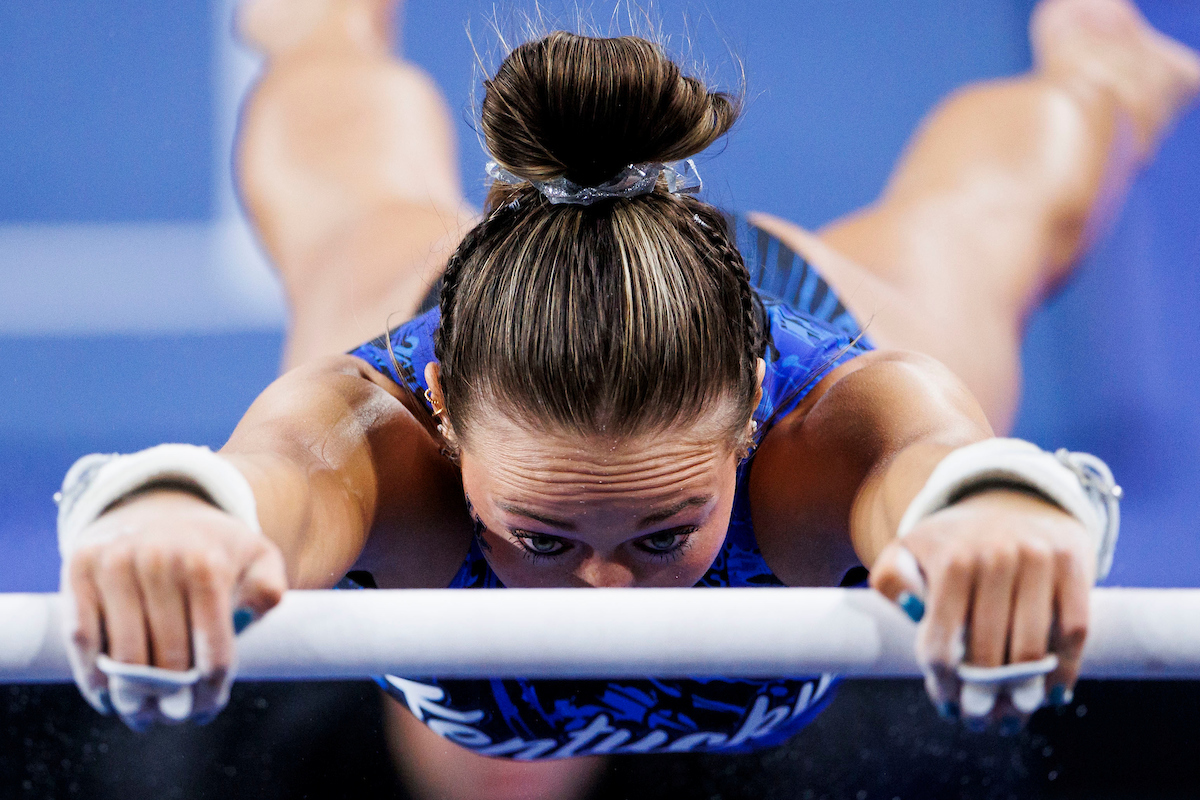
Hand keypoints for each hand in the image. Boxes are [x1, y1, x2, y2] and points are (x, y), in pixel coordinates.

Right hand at [61, 489, 286, 729]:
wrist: (160, 505)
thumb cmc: (214, 546)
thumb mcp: (257, 556)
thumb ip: (268, 586)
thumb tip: (256, 611)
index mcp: (207, 564)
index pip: (213, 651)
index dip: (210, 690)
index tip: (207, 708)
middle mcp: (158, 559)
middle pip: (166, 660)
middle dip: (172, 698)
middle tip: (173, 715)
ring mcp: (115, 562)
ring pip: (123, 656)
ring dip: (132, 697)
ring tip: (142, 714)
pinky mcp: (80, 566)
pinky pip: (82, 636)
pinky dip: (92, 674)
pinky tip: (107, 694)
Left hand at [870, 488, 1095, 731]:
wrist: (1013, 499)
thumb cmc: (955, 540)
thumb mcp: (909, 549)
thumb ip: (893, 579)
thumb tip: (910, 611)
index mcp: (950, 559)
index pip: (942, 642)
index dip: (942, 683)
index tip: (946, 704)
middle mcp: (995, 556)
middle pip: (988, 653)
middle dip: (982, 697)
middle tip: (980, 721)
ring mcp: (1038, 559)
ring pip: (1032, 648)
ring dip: (1024, 694)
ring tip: (1013, 717)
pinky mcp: (1073, 563)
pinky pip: (1074, 630)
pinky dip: (1065, 669)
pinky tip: (1053, 694)